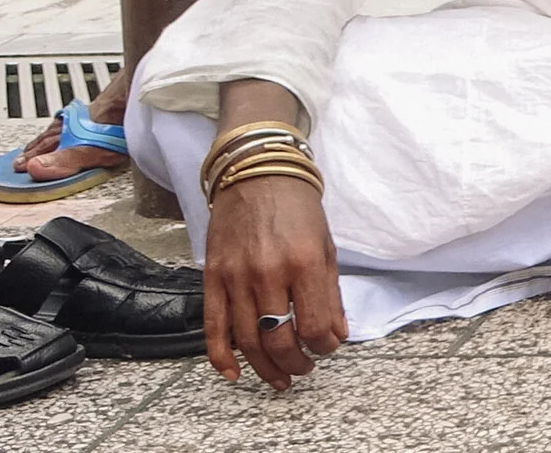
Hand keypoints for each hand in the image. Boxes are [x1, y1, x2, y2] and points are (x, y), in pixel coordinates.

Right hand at [201, 175, 345, 389]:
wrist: (257, 174)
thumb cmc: (298, 208)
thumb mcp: (327, 246)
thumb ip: (331, 294)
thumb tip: (337, 334)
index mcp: (303, 263)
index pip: (314, 325)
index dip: (324, 346)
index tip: (328, 347)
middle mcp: (268, 273)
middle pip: (279, 339)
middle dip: (296, 362)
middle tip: (305, 368)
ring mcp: (236, 277)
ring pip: (248, 340)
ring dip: (265, 367)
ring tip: (280, 377)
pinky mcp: (212, 277)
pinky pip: (214, 326)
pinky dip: (221, 356)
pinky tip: (234, 373)